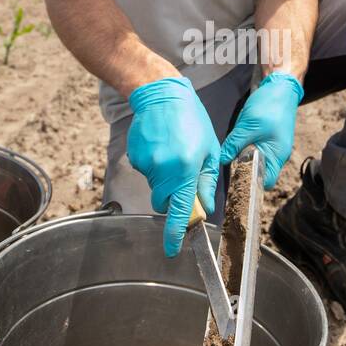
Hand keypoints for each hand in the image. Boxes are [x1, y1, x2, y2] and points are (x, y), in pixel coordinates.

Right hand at [126, 76, 219, 256]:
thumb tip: (204, 206)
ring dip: (166, 178)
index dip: (176, 234)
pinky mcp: (136, 158)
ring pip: (156, 187)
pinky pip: (147, 172)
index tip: (173, 250)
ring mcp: (146, 164)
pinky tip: (162, 146)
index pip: (180, 211)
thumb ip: (206, 181)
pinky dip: (155, 165)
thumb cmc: (191, 120)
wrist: (161, 95)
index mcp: (185, 170)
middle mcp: (163, 170)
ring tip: (174, 151)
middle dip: (174, 197)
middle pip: (164, 202)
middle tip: (184, 174)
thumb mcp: (209, 150)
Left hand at [219, 72, 303, 188]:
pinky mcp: (267, 138)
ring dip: (243, 159)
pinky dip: (245, 149)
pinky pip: (255, 150)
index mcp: (277, 155)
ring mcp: (272, 146)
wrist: (280, 87)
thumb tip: (223, 160)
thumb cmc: (269, 106)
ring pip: (255, 161)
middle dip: (244, 172)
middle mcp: (276, 155)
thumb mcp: (248, 126)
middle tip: (228, 168)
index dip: (251, 184)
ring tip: (230, 155)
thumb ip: (235, 144)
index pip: (265, 181)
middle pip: (259, 173)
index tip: (235, 180)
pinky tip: (236, 143)